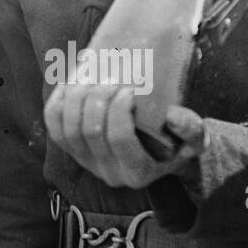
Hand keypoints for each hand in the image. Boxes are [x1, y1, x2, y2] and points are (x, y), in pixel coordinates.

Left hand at [43, 83, 205, 188]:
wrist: (159, 151)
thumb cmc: (177, 141)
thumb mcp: (193, 138)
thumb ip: (189, 128)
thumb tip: (171, 116)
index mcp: (137, 172)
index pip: (118, 138)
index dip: (118, 109)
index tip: (129, 88)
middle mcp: (108, 172)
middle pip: (90, 131)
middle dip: (96, 98)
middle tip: (110, 77)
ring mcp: (86, 162)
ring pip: (67, 128)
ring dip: (76, 97)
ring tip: (91, 76)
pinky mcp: (72, 150)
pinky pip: (54, 126)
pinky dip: (57, 103)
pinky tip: (70, 83)